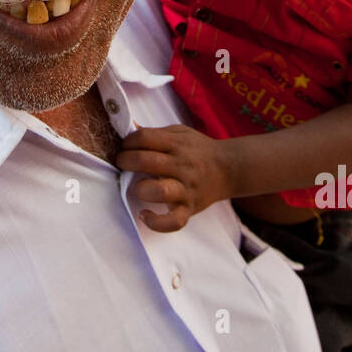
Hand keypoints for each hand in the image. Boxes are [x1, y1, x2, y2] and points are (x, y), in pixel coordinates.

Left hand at [116, 124, 232, 231]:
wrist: (228, 169)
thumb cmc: (197, 150)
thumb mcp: (180, 134)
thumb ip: (154, 133)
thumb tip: (126, 129)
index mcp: (178, 144)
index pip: (145, 138)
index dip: (128, 142)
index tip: (125, 147)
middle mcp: (182, 166)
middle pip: (146, 161)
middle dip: (126, 161)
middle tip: (122, 163)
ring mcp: (186, 189)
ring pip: (160, 191)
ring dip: (141, 188)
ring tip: (137, 186)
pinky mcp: (189, 209)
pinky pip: (174, 221)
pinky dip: (157, 222)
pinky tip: (144, 215)